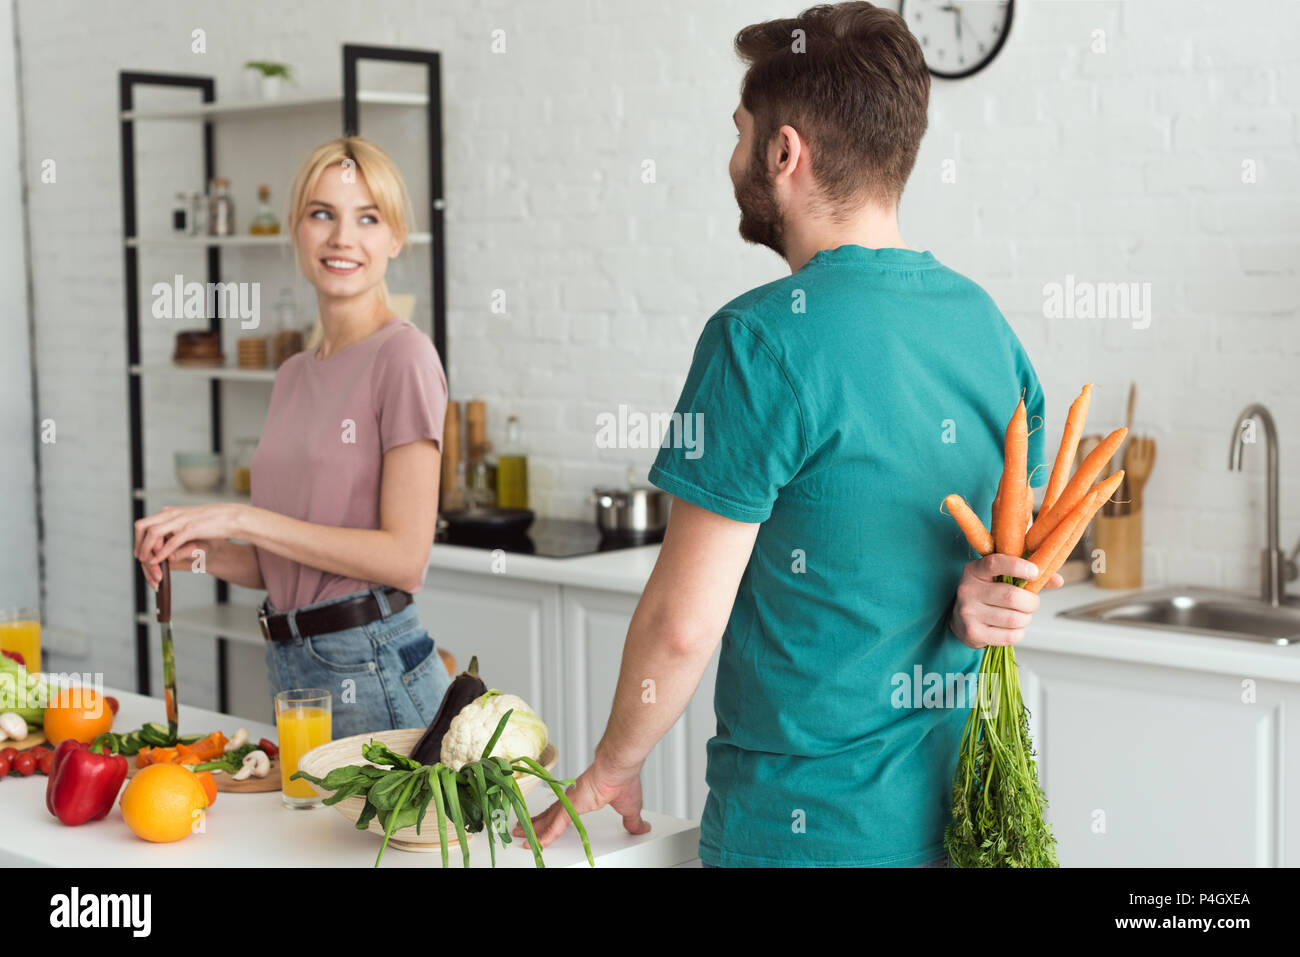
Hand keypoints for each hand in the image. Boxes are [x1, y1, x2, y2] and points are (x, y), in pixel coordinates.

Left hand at [134, 504, 248, 584]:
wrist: (230, 518)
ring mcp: (180, 520)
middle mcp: (171, 514)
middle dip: (138, 543)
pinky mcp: (190, 528)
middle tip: (140, 557)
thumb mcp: (187, 527)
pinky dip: (161, 552)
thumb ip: (173, 532)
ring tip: (146, 561)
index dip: (138, 539)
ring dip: (146, 548)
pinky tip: (158, 561)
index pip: (144, 523)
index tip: (139, 552)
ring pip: (153, 533)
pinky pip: (171, 542)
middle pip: (142, 526)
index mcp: (169, 512)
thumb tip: (161, 545)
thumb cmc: (210, 524)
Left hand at [510, 752, 650, 847]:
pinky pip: (555, 825)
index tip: (544, 823)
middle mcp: (573, 798)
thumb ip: (632, 820)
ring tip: (519, 835)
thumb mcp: (630, 808)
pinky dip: (546, 835)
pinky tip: (537, 844)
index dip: (553, 818)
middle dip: (535, 822)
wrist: (619, 766)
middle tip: (521, 828)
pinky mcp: (570, 805)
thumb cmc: (624, 779)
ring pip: (547, 820)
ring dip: (533, 829)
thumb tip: (642, 827)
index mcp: (585, 797)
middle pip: (549, 814)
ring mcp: (570, 801)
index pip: (564, 810)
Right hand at [949, 553, 1063, 649]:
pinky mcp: (973, 632)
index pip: (995, 564)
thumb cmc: (987, 594)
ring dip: (1025, 619)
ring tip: (1021, 616)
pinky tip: (1012, 628)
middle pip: (1011, 596)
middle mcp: (968, 590)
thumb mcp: (1001, 579)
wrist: (960, 619)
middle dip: (1031, 603)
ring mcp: (968, 612)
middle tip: (1031, 603)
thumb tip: (1058, 580)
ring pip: (1013, 619)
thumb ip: (1028, 576)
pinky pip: (1009, 636)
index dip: (1017, 566)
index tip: (1035, 572)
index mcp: (974, 570)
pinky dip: (1018, 633)